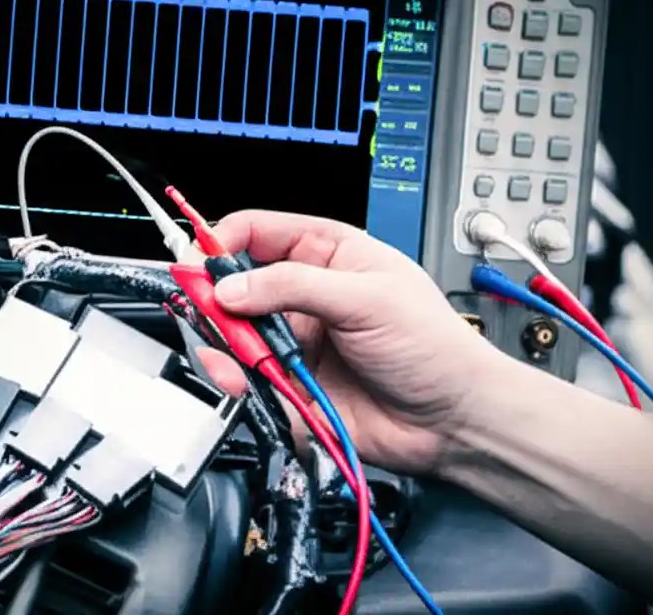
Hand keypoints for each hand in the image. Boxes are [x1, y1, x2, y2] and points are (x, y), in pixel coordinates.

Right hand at [194, 210, 507, 474]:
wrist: (453, 421)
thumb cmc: (434, 348)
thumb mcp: (367, 298)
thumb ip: (293, 286)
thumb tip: (233, 286)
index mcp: (329, 255)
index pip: (259, 232)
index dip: (223, 240)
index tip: (200, 258)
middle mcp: (307, 296)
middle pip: (237, 284)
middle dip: (214, 295)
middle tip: (202, 305)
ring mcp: (297, 340)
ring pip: (236, 333)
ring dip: (223, 339)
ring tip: (227, 346)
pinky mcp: (291, 384)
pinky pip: (248, 377)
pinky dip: (233, 377)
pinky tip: (236, 375)